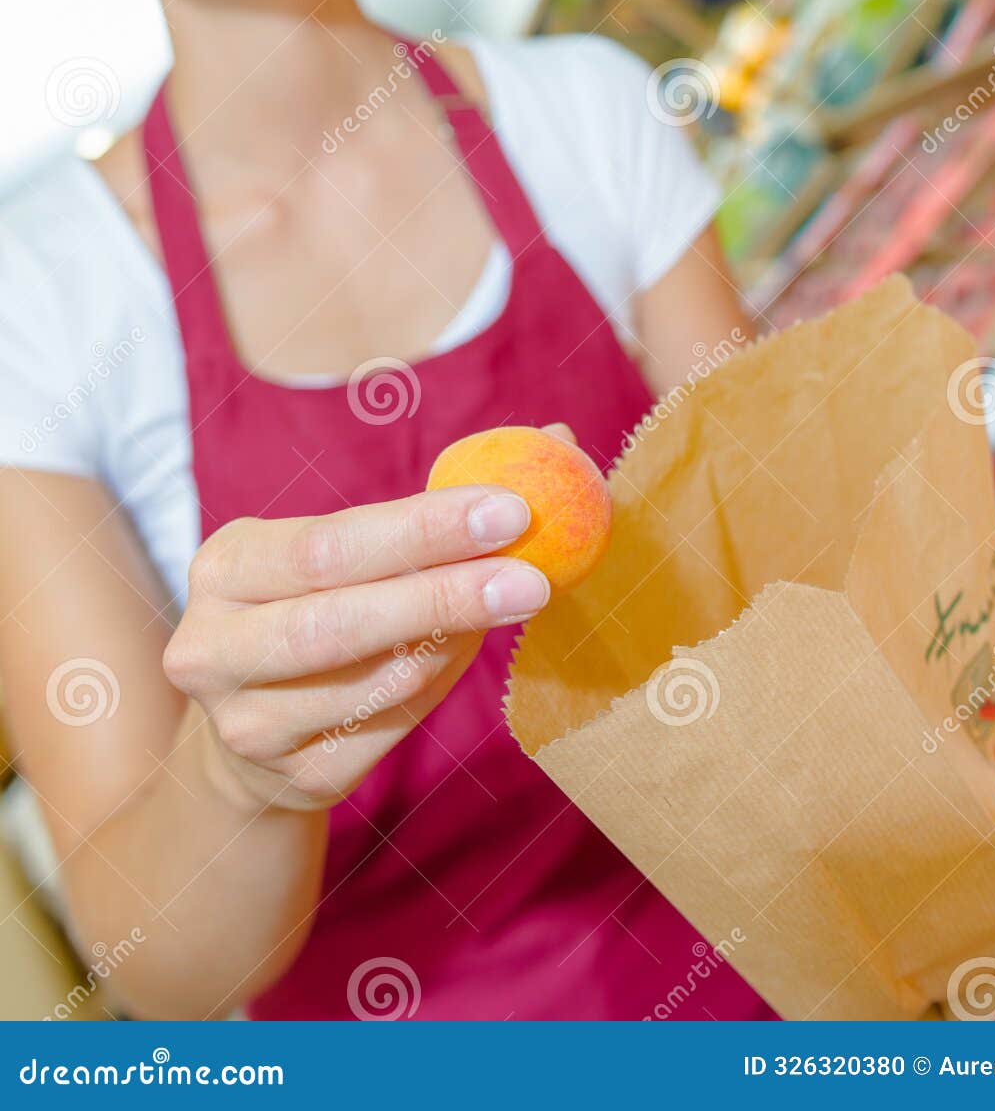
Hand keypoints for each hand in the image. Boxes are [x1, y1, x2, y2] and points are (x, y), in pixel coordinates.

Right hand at [163, 481, 549, 813]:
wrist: (257, 720)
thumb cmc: (321, 598)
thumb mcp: (342, 546)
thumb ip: (435, 500)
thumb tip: (556, 437)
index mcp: (224, 567)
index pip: (327, 545)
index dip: (421, 529)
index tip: (509, 508)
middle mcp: (215, 649)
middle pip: (341, 621)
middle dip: (447, 594)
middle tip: (532, 574)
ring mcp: (250, 726)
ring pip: (381, 679)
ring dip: (458, 637)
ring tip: (508, 596)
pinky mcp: (299, 779)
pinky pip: (397, 725)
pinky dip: (445, 680)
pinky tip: (465, 643)